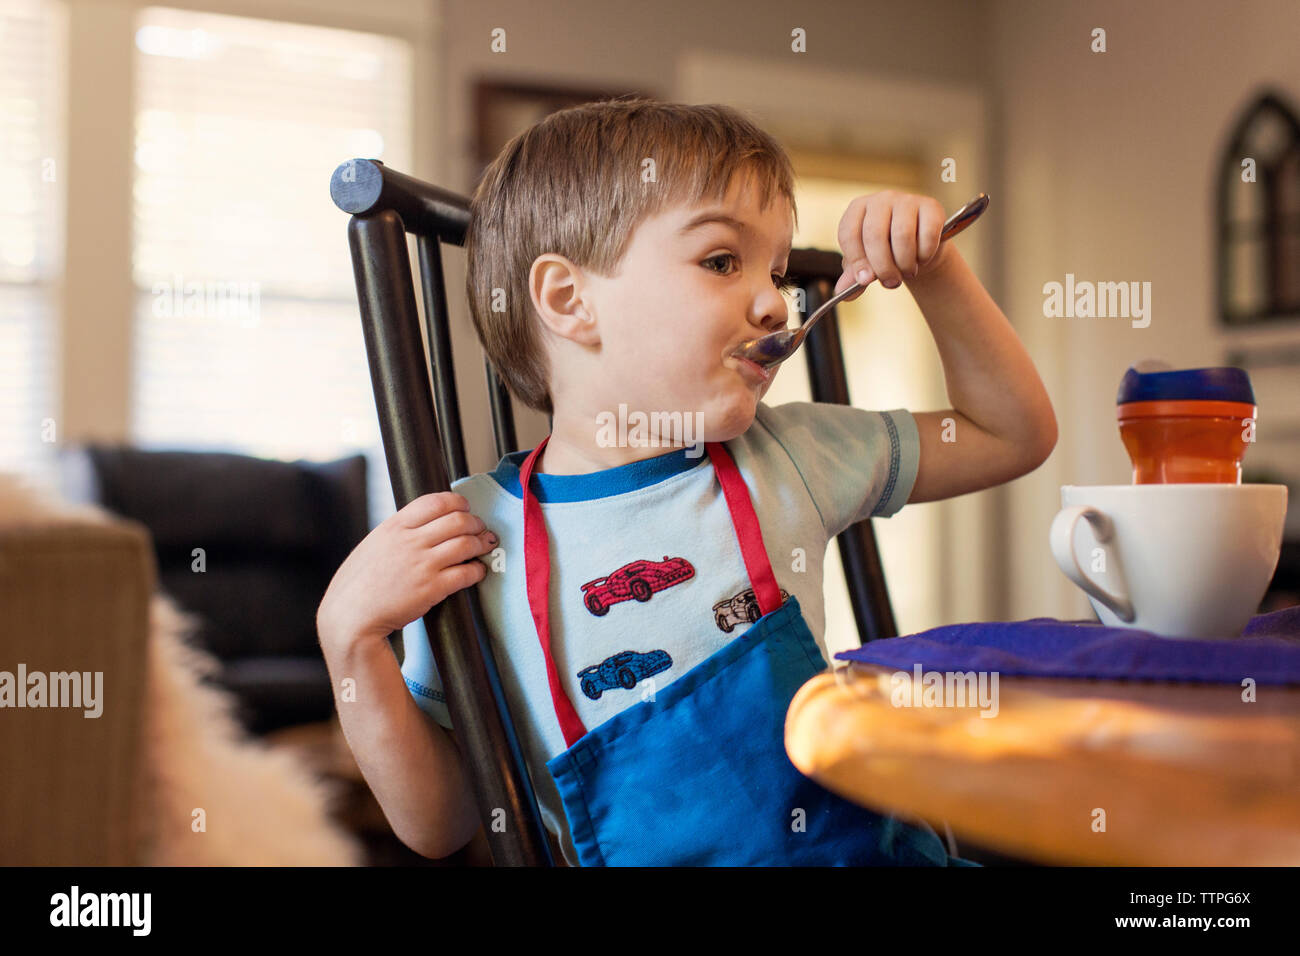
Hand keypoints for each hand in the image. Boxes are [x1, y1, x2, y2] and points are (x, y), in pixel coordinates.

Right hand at [317, 492, 496, 646]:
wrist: (350, 616)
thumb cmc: (357, 584)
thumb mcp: (373, 545)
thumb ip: (398, 532)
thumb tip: (422, 525)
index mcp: (394, 526)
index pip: (435, 501)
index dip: (457, 502)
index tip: (465, 507)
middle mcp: (410, 541)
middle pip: (457, 520)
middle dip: (475, 522)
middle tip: (480, 528)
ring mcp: (423, 564)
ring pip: (466, 544)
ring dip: (481, 544)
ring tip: (484, 546)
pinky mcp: (432, 588)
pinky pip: (466, 573)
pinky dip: (478, 570)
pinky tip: (477, 571)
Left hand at [833, 190, 950, 300]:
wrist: (919, 248)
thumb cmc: (887, 253)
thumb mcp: (867, 264)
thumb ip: (853, 277)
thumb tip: (842, 292)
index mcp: (858, 209)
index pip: (849, 233)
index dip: (856, 260)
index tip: (864, 280)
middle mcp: (880, 199)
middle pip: (874, 234)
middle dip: (882, 266)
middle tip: (890, 282)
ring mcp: (906, 200)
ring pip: (902, 235)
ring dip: (905, 263)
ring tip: (907, 272)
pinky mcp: (931, 206)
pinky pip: (928, 234)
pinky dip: (925, 254)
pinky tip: (922, 259)